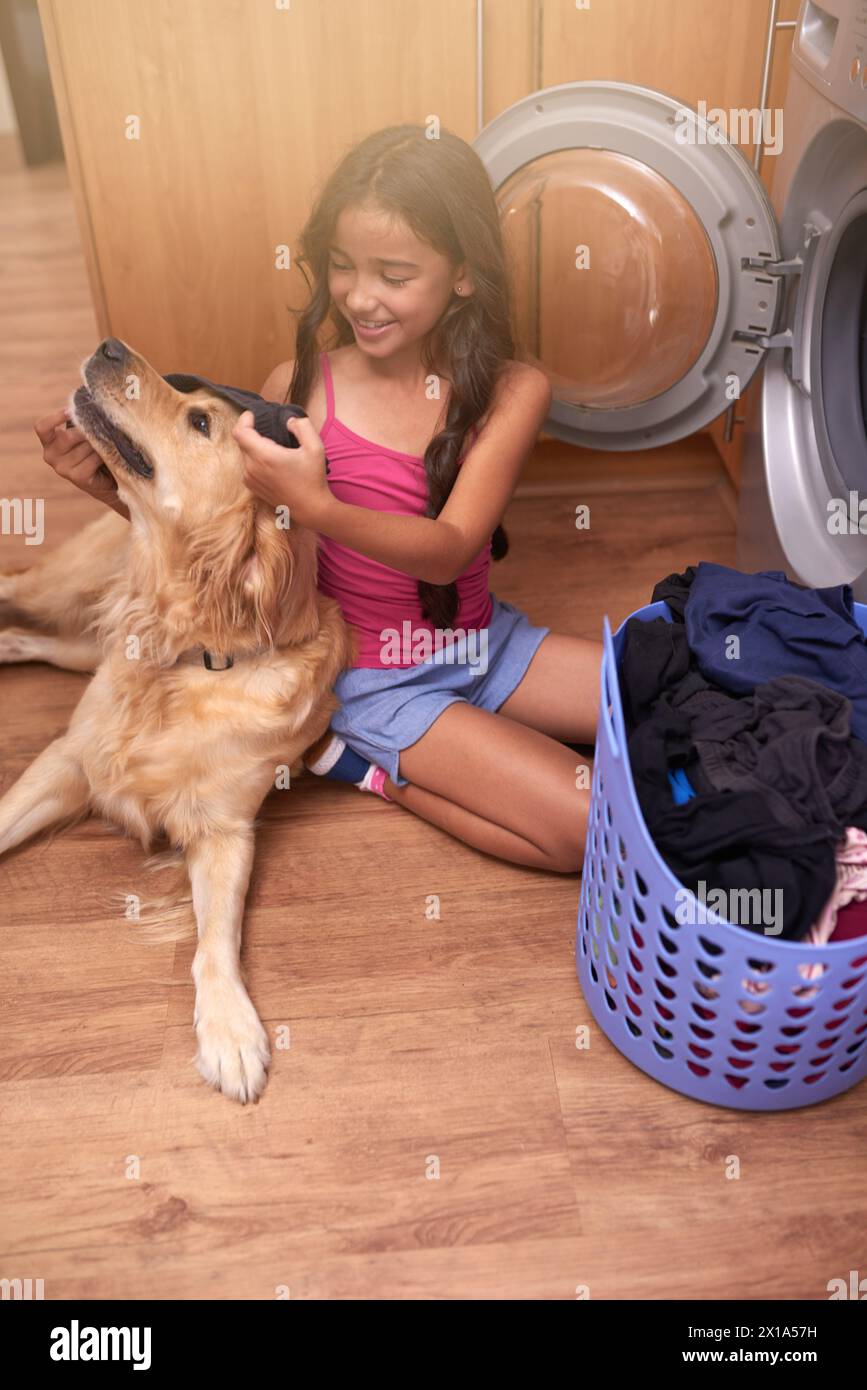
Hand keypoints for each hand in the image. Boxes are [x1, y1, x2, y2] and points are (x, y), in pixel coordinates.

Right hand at [34, 406, 125, 512]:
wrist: (104, 478)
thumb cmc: (91, 450)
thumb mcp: (82, 434)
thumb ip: (80, 422)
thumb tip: (91, 407)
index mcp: (48, 442)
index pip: (42, 427)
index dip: (54, 418)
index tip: (70, 410)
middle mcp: (50, 456)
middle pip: (67, 437)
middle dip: (86, 432)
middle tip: (99, 431)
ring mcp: (62, 469)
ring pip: (84, 447)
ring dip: (97, 444)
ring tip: (104, 445)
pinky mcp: (78, 478)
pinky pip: (93, 459)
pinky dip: (102, 455)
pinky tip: (106, 456)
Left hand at [232, 411, 332, 528]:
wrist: (310, 508)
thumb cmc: (313, 478)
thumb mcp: (315, 447)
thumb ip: (302, 426)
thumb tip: (288, 420)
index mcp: (264, 455)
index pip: (240, 431)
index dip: (244, 419)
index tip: (254, 415)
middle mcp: (252, 467)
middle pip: (242, 441)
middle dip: (251, 431)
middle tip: (268, 429)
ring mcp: (250, 479)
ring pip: (244, 454)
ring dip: (254, 446)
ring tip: (272, 446)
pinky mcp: (252, 487)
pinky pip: (247, 466)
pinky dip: (255, 459)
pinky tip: (271, 462)